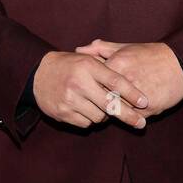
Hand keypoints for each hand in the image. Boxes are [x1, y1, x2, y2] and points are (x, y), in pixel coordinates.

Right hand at [32, 51, 150, 129]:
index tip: (144, 102)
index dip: (132, 93)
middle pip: (110, 104)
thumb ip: (108, 66)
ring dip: (105, 116)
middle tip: (141, 123)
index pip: (115, 81)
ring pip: (99, 117)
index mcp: (87, 66)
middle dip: (128, 115)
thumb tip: (132, 80)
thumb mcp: (86, 59)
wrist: (38, 75)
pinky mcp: (63, 113)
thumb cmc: (69, 66)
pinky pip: (86, 123)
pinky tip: (87, 110)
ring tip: (102, 107)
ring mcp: (70, 99)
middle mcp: (79, 82)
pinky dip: (90, 119)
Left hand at [73, 40, 182, 116]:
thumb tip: (79, 50)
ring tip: (115, 111)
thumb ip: (101, 49)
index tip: (90, 92)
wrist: (180, 65)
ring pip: (115, 111)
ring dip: (114, 113)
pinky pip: (131, 118)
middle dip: (99, 104)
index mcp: (117, 64)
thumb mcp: (125, 47)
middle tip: (98, 107)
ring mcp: (136, 96)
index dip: (90, 90)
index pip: (93, 82)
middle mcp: (125, 80)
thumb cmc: (150, 55)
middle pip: (102, 99)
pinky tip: (130, 114)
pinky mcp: (147, 109)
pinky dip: (128, 118)